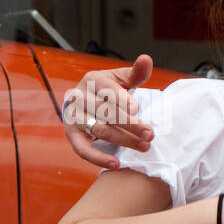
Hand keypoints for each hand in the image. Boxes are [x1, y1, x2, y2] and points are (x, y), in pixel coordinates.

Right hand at [63, 54, 154, 168]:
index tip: (137, 109)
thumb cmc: (110, 91)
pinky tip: (116, 164)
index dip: (122, 100)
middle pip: (106, 113)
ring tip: (144, 146)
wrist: (88, 103)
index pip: (107, 90)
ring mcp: (74, 117)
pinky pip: (82, 149)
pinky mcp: (72, 135)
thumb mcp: (122, 79)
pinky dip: (98, 158)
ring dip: (123, 140)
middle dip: (130, 124)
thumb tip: (146, 59)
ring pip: (99, 130)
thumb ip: (136, 73)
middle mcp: (79, 97)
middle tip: (150, 134)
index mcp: (92, 80)